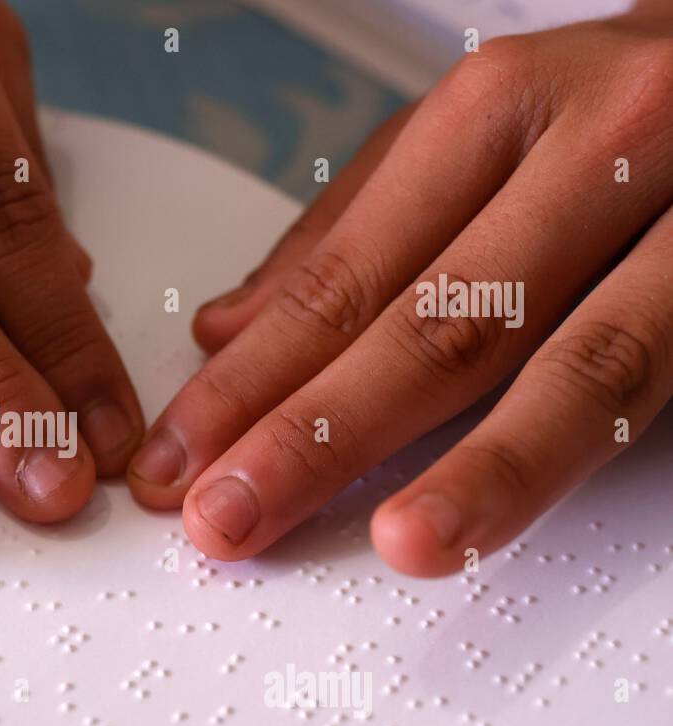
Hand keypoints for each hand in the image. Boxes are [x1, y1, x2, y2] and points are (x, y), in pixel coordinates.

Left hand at [129, 11, 672, 576]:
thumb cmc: (626, 105)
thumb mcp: (483, 132)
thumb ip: (355, 232)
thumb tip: (229, 331)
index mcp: (503, 106)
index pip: (349, 275)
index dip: (254, 379)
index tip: (179, 455)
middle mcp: (605, 144)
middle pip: (443, 321)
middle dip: (320, 434)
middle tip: (230, 514)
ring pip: (582, 361)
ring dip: (479, 467)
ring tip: (402, 542)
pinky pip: (662, 385)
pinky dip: (583, 454)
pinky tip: (524, 509)